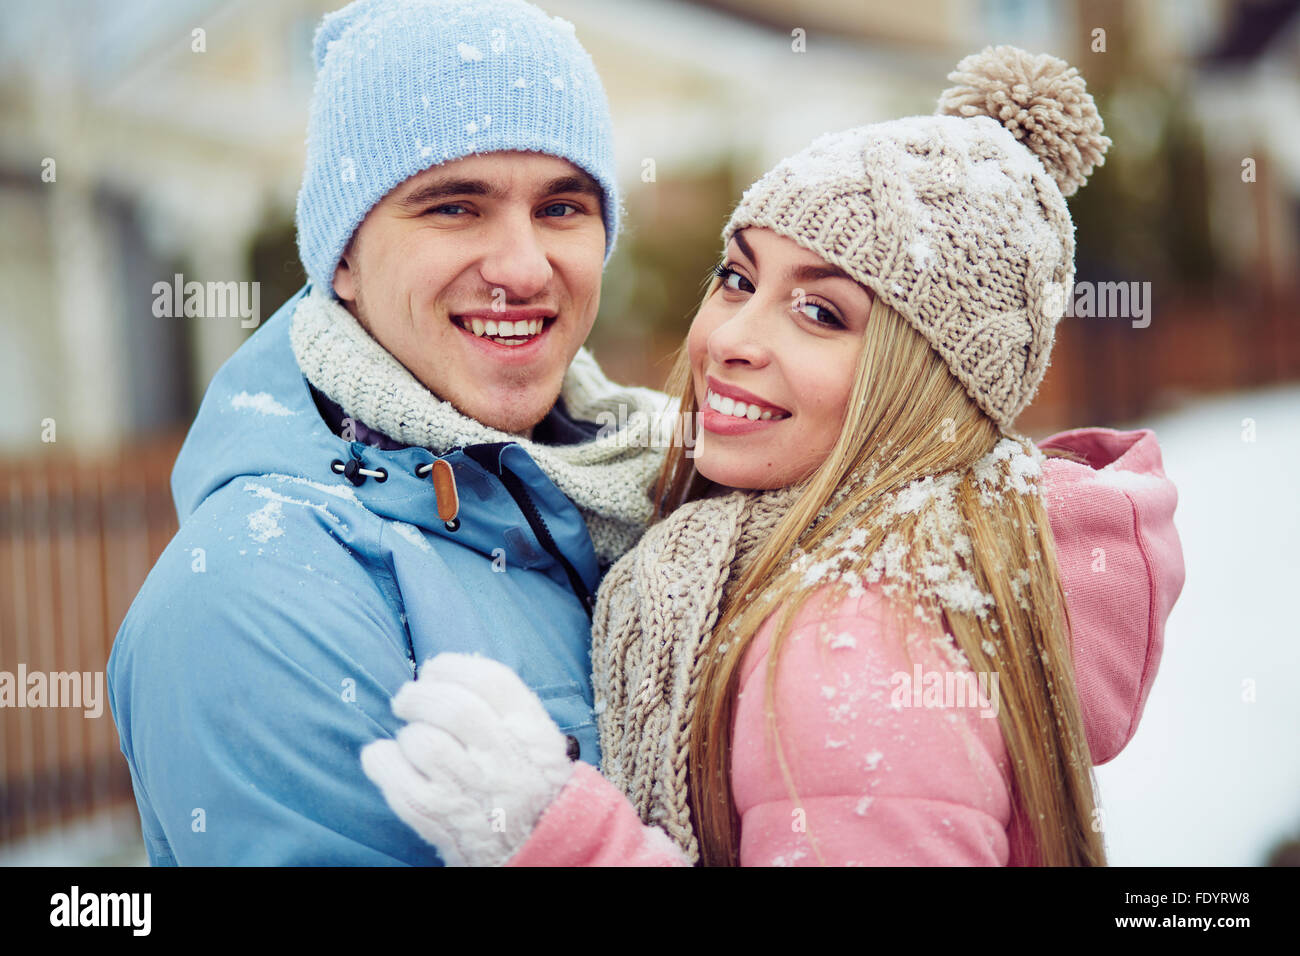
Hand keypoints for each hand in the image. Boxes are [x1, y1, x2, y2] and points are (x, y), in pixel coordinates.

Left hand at [361, 653, 575, 865]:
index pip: (492, 681)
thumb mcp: (535, 738)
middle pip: (454, 708)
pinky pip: (398, 781)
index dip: (452, 667)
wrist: (535, 844)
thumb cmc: (525, 780)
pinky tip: (386, 759)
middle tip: (405, 699)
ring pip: (424, 743)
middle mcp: (504, 759)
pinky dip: (383, 762)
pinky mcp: (439, 817)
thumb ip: (502, 704)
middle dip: (419, 695)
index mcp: (530, 733)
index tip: (434, 670)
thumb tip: (440, 669)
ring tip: (410, 741)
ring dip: (407, 734)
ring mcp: (470, 790)